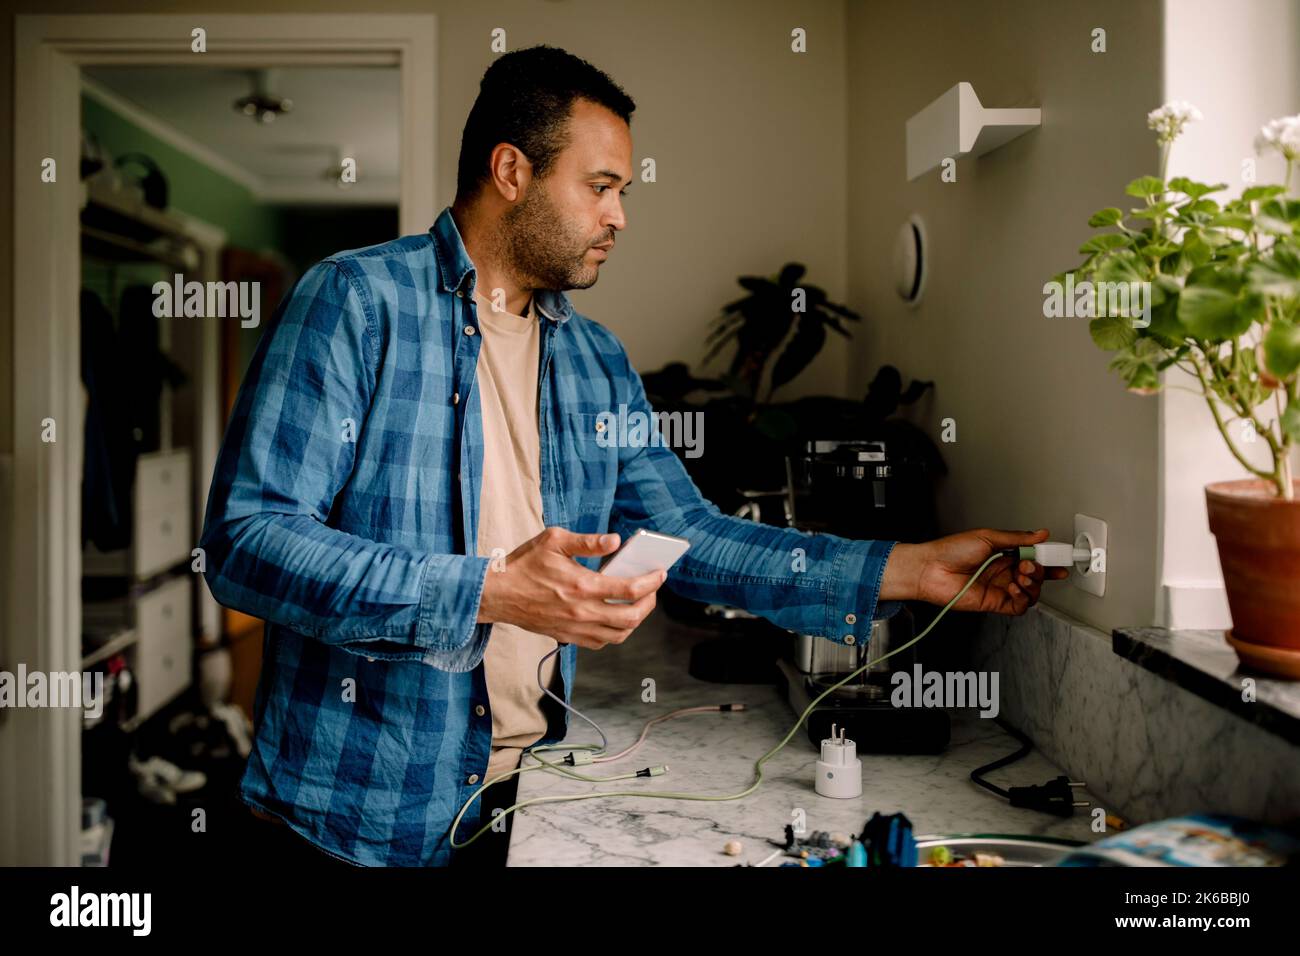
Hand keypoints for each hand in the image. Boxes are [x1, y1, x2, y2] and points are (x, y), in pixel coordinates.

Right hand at [476, 528, 665, 649]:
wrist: (497, 594)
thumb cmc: (525, 565)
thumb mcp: (554, 541)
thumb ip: (587, 542)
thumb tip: (614, 541)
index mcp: (582, 585)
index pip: (630, 589)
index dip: (651, 582)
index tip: (660, 573)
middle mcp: (582, 611)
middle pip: (631, 617)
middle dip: (650, 603)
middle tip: (653, 590)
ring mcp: (575, 628)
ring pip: (619, 634)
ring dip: (635, 620)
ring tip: (639, 604)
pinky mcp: (568, 636)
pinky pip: (602, 642)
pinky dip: (616, 632)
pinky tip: (616, 617)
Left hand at [882, 528, 1068, 613]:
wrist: (931, 568)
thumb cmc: (951, 550)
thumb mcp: (988, 536)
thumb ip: (1017, 538)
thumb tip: (1040, 534)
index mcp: (1004, 554)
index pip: (1033, 557)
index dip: (1048, 559)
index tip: (1059, 557)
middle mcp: (1004, 572)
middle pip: (1036, 576)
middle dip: (1039, 570)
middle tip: (1029, 563)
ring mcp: (1001, 588)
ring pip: (1031, 592)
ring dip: (1033, 584)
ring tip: (1021, 575)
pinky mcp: (995, 603)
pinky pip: (1019, 606)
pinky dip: (1023, 598)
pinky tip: (1014, 587)